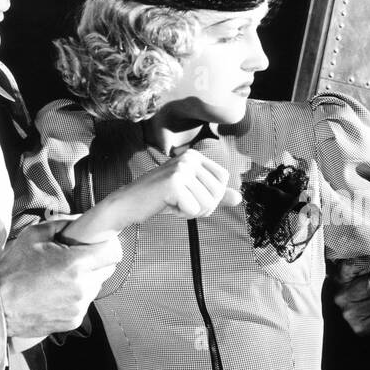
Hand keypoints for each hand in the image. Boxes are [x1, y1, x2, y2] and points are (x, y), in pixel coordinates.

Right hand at [0, 220, 121, 338]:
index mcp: (75, 264)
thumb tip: (83, 221)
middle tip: (74, 260)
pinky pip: (84, 304)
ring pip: (96, 287)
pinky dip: (75, 298)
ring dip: (85, 281)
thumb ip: (63, 223)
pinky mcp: (74, 320)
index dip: (108, 246)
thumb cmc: (14, 269)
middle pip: (106, 269)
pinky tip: (56, 293)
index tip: (99, 245)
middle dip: (95, 262)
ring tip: (60, 278)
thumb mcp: (34, 235)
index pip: (113, 252)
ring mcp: (79, 306)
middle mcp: (82, 287)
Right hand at [64, 151, 240, 242]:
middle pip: (217, 194)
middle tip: (180, 202)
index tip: (190, 194)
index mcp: (195, 155)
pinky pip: (194, 210)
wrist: (129, 203)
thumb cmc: (161, 198)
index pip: (223, 181)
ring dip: (191, 211)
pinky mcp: (174, 183)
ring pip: (208, 204)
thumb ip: (216, 195)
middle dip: (202, 206)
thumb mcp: (192, 194)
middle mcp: (189, 157)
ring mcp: (181, 168)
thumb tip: (240, 199)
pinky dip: (182, 214)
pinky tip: (167, 205)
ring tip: (173, 202)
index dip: (211, 196)